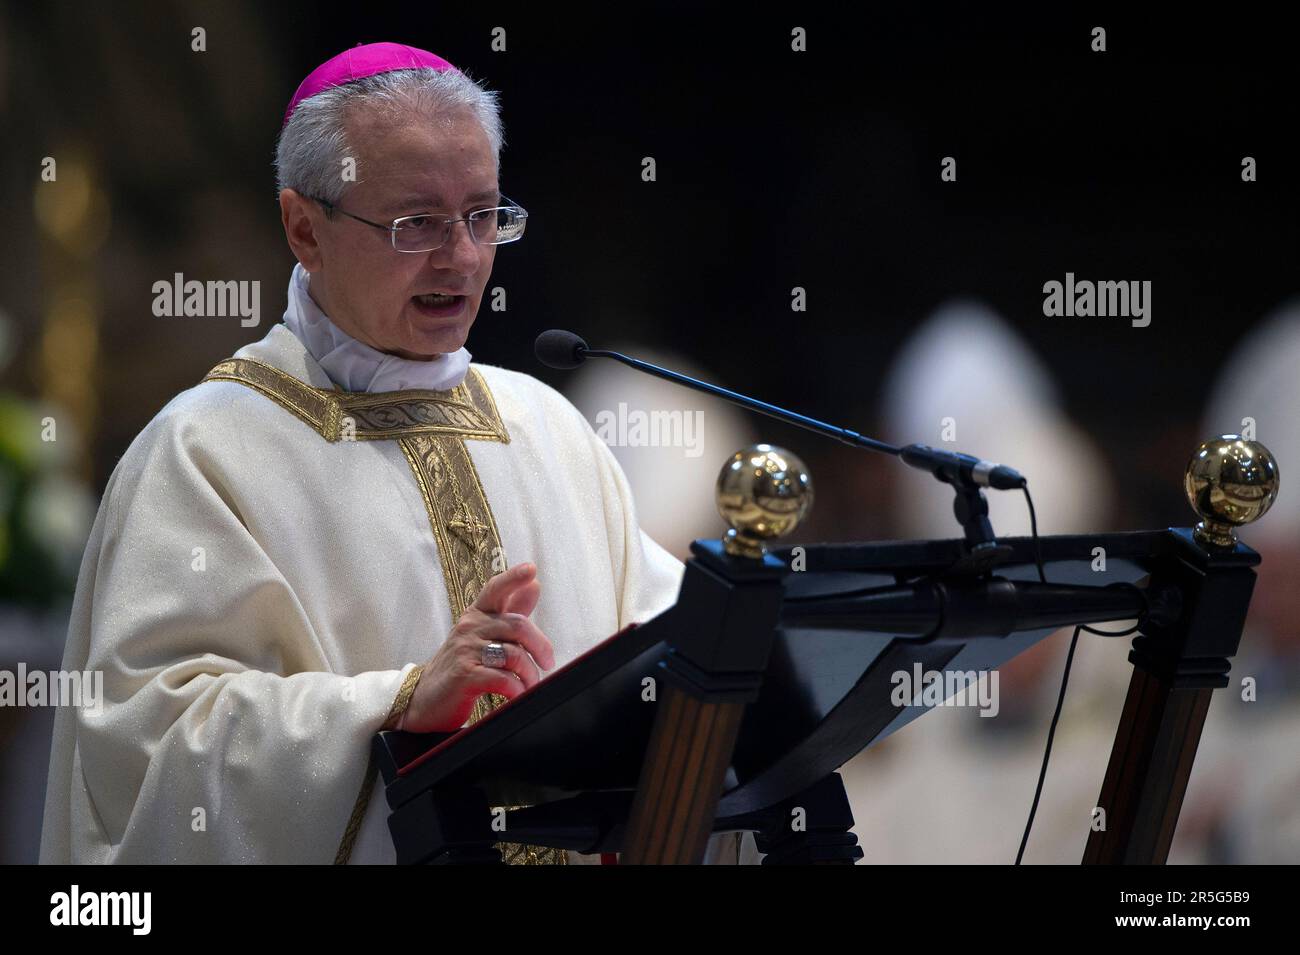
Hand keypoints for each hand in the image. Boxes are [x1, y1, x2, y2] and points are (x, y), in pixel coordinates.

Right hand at [400, 562, 556, 732]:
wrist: (424, 700)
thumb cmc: (460, 667)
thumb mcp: (483, 636)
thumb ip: (510, 612)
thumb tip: (533, 586)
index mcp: (476, 615)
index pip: (495, 589)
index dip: (513, 578)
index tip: (531, 570)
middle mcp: (470, 627)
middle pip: (518, 626)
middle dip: (541, 646)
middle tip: (548, 663)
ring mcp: (465, 650)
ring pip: (514, 655)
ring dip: (530, 674)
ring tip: (530, 686)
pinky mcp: (465, 675)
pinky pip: (503, 679)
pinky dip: (517, 689)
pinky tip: (518, 695)